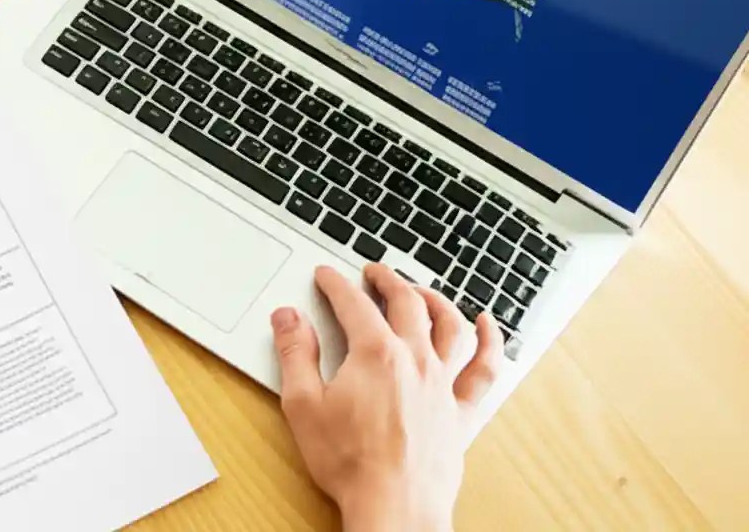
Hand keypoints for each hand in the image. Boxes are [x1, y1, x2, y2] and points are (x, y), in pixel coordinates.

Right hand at [271, 264, 503, 531]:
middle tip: (374, 272)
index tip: (327, 276)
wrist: (394, 506)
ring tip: (422, 291)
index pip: (353, 304)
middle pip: (406, 303)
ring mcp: (443, 384)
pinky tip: (487, 325)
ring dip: (436, 300)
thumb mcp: (304, 405)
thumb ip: (295, 354)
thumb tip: (287, 317)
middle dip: (388, 280)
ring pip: (450, 326)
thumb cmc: (350, 462)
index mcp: (375, 354)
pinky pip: (484, 370)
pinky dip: (490, 341)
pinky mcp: (461, 412)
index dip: (337, 284)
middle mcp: (415, 360)